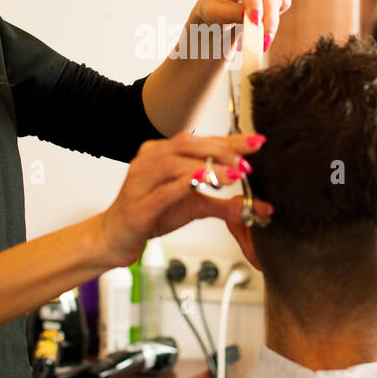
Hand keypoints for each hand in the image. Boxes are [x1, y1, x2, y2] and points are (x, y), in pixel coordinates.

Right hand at [97, 131, 272, 268]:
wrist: (114, 237)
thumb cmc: (152, 214)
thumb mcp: (194, 206)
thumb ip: (226, 204)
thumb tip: (262, 207)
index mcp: (160, 152)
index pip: (200, 140)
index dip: (229, 140)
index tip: (256, 141)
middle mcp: (148, 160)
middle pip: (188, 144)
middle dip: (222, 150)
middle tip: (248, 162)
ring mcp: (140, 181)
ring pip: (175, 163)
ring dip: (208, 167)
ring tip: (235, 174)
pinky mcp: (137, 206)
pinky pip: (162, 190)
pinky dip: (184, 183)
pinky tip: (202, 180)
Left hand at [194, 0, 292, 52]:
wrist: (224, 10)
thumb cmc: (216, 8)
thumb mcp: (214, 13)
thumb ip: (231, 13)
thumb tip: (253, 18)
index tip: (255, 20)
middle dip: (267, 11)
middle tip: (264, 34)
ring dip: (273, 14)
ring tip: (261, 31)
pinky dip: (278, 12)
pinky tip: (265, 18)